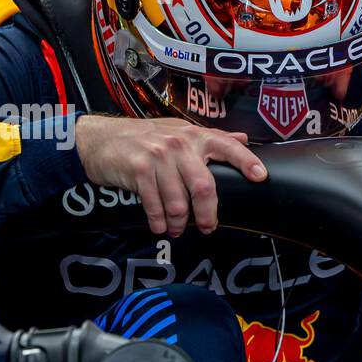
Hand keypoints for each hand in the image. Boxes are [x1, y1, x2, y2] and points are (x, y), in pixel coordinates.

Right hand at [75, 115, 266, 236]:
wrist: (101, 138)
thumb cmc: (146, 138)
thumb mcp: (180, 132)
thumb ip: (211, 138)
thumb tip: (242, 138)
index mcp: (195, 135)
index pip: (227, 146)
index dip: (246, 161)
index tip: (261, 177)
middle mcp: (179, 144)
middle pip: (203, 187)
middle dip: (207, 214)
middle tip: (208, 227)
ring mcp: (158, 157)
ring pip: (178, 202)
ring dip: (179, 223)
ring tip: (177, 229)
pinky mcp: (138, 170)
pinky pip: (155, 205)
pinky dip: (159, 221)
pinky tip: (160, 226)